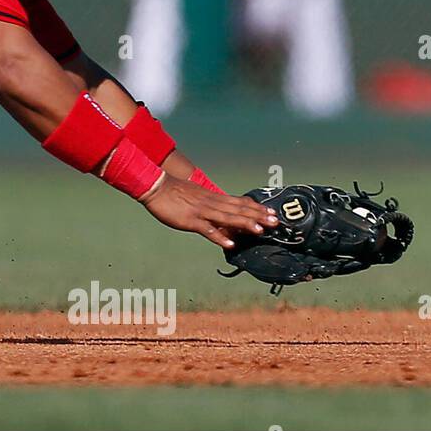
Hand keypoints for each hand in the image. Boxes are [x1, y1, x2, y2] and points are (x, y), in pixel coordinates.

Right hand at [140, 175, 278, 248]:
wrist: (155, 186)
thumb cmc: (174, 192)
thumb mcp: (196, 196)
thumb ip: (211, 205)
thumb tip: (223, 215)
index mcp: (213, 198)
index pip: (240, 202)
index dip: (256, 208)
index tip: (271, 213)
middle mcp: (211, 203)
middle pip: (238, 210)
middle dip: (258, 216)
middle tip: (276, 222)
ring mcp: (202, 212)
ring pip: (227, 218)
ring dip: (245, 224)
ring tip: (260, 231)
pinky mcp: (190, 221)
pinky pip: (207, 230)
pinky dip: (219, 237)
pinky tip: (230, 244)